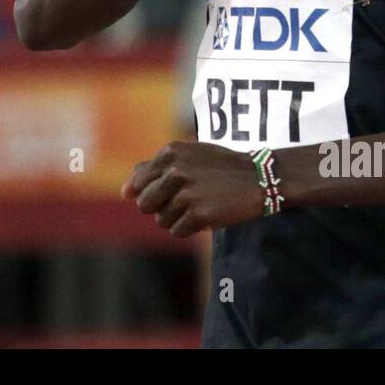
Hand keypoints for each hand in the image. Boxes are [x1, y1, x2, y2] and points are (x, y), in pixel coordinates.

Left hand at [121, 140, 266, 236]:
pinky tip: (205, 217)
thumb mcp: (187, 156)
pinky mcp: (198, 214)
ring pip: (161, 220)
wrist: (258, 178)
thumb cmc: (220, 167)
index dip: (149, 193)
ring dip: (178, 219)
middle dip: (161, 208)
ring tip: (199, 206)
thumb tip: (125, 192)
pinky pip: (177, 231)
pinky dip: (189, 228)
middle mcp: (175, 171)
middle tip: (184, 202)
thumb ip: (155, 169)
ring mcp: (186, 193)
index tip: (166, 195)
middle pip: (145, 205)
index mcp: (169, 153)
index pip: (138, 183)